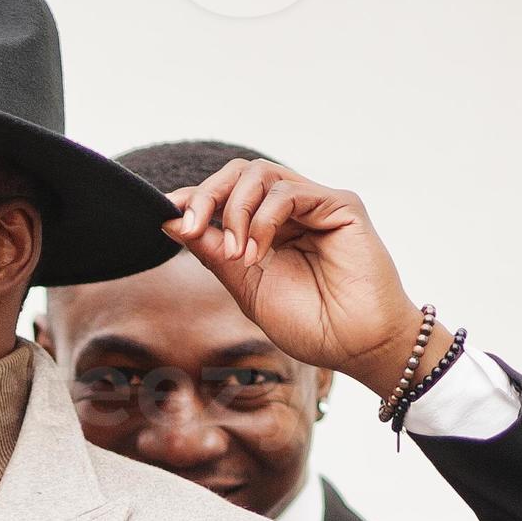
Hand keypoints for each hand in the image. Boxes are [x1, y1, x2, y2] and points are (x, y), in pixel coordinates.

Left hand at [162, 159, 440, 402]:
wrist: (356, 347)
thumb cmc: (311, 324)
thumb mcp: (247, 286)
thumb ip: (214, 253)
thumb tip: (170, 223)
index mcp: (270, 228)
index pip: (228, 195)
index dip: (195, 199)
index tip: (165, 213)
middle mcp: (293, 210)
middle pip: (240, 173)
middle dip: (206, 196)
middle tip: (188, 227)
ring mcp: (316, 204)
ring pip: (260, 174)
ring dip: (235, 211)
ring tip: (235, 256)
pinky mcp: (340, 204)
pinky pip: (288, 192)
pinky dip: (262, 219)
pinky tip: (257, 252)